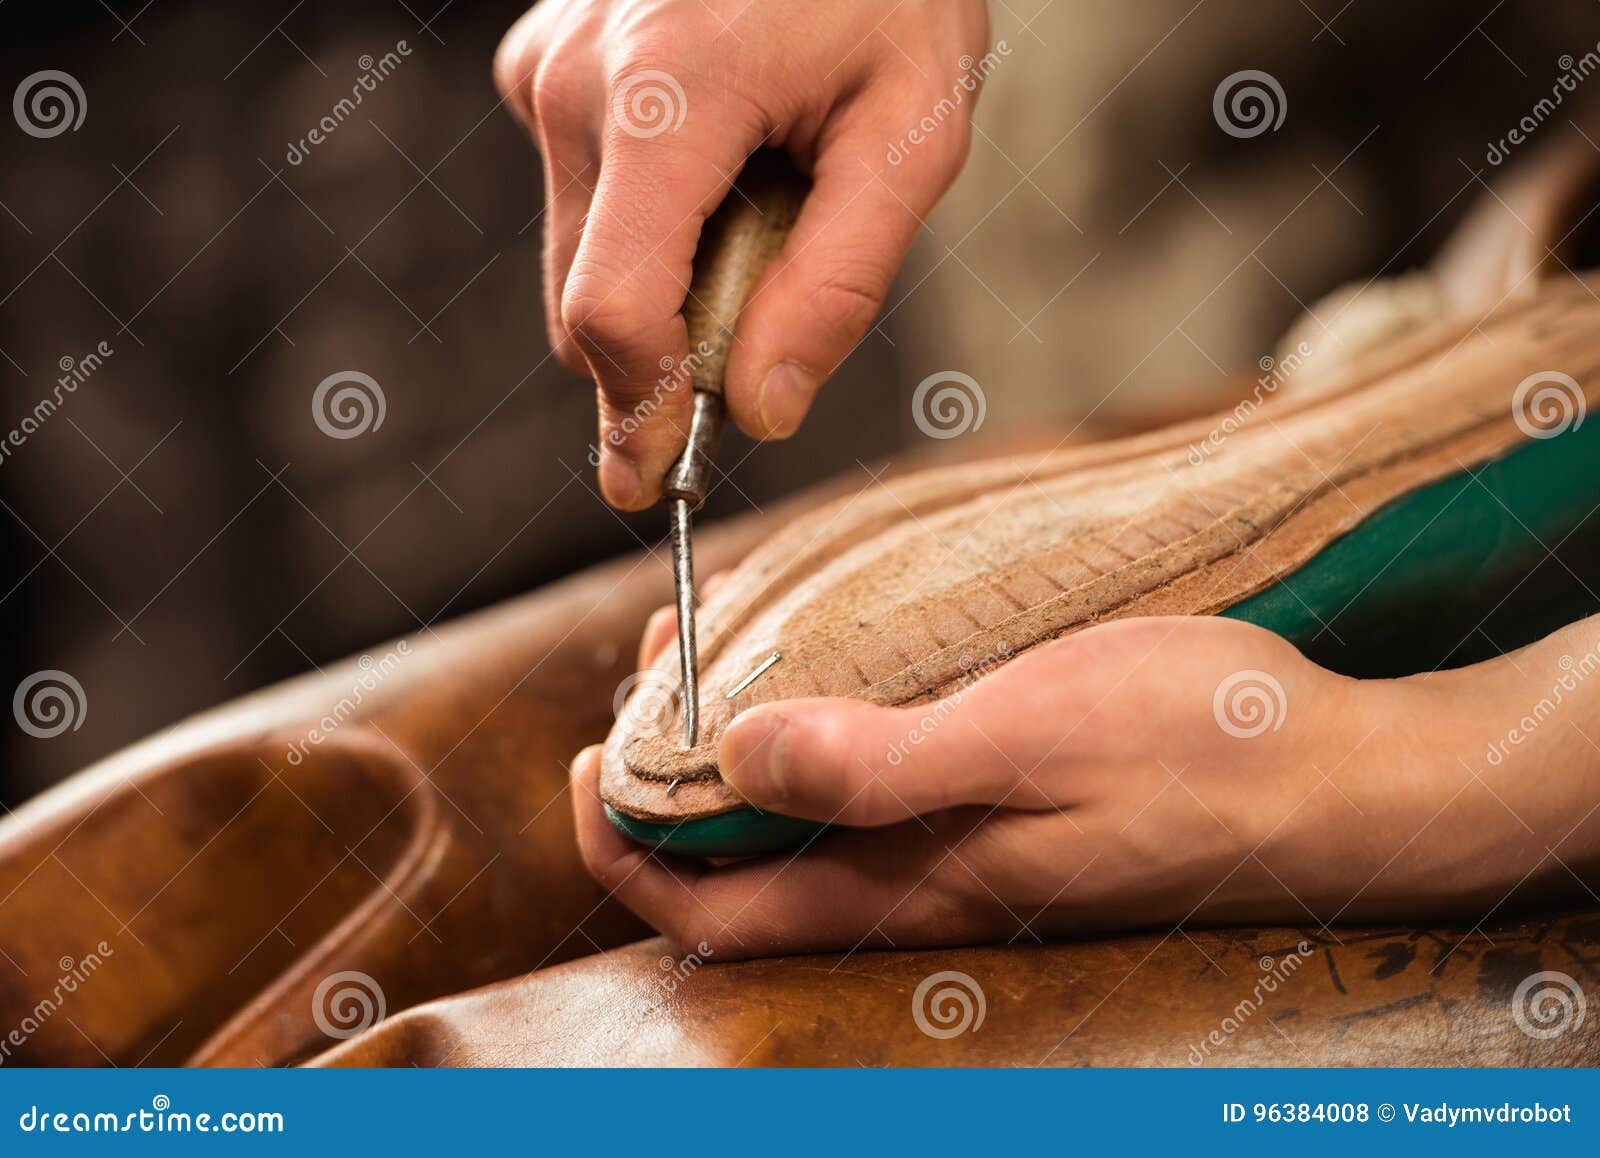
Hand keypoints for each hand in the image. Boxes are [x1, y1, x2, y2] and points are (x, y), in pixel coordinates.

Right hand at [495, 0, 990, 508]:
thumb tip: (758, 412)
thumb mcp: (913, 127)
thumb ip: (837, 281)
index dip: (636, 412)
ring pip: (582, 264)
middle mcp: (576, 82)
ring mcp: (546, 68)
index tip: (659, 478)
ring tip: (760, 195)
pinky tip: (719, 160)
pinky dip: (647, 228)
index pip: (611, 310)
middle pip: (587, 307)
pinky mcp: (542, 67)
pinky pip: (582, 205)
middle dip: (669, 349)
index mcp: (668, 94)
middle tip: (772, 296)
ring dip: (664, 285)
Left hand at [573, 612, 1599, 958]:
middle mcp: (918, 885)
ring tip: (719, 655)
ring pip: (797, 836)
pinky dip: (813, 741)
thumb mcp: (1037, 733)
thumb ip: (886, 762)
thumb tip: (734, 761)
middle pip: (739, 872)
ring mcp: (957, 855)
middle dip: (666, 788)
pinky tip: (830, 671)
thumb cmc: (1203, 745)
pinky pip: (866, 800)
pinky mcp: (995, 819)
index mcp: (911, 882)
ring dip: (735, 760)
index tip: (591, 757)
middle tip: (654, 673)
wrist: (1336, 779)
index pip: (714, 909)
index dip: (626, 848)